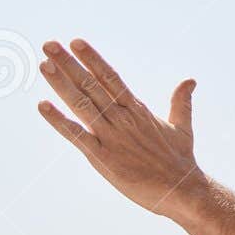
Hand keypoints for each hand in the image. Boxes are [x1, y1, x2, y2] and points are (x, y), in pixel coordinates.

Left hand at [36, 38, 205, 219]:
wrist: (184, 192)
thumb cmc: (181, 161)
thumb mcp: (182, 127)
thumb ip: (181, 102)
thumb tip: (190, 80)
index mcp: (138, 111)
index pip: (112, 79)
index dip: (93, 60)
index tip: (76, 42)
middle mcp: (123, 120)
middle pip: (92, 86)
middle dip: (69, 64)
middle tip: (48, 44)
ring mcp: (112, 138)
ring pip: (82, 105)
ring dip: (61, 84)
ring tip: (44, 65)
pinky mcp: (104, 158)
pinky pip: (77, 136)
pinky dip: (59, 121)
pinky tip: (43, 106)